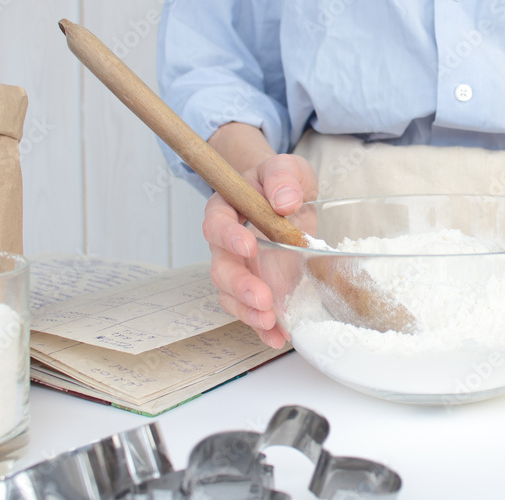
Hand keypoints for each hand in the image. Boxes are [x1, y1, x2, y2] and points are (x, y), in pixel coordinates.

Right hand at [203, 152, 318, 347]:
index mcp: (226, 208)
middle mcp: (226, 243)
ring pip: (230, 294)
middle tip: (261, 298)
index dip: (228, 237)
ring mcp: (240, 267)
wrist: (287, 198)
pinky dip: (262, 326)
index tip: (249, 246)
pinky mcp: (256, 285)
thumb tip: (284, 198)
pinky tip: (277, 336)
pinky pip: (251, 310)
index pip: (217, 224)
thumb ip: (283, 176)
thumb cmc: (280, 182)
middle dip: (239, 285)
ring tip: (270, 322)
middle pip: (220, 267)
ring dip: (247, 311)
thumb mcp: (287, 167)